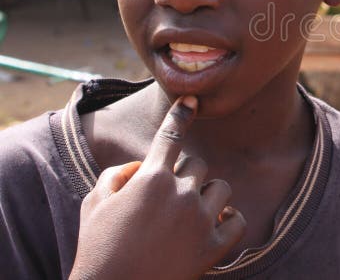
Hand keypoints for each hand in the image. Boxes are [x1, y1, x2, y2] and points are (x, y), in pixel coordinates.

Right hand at [70, 96, 245, 279]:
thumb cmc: (97, 249)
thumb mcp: (93, 204)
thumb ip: (117, 175)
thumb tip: (142, 167)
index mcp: (151, 178)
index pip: (171, 135)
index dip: (181, 113)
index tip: (192, 99)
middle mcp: (181, 194)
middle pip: (197, 165)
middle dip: (184, 177)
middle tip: (165, 202)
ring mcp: (200, 220)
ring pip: (221, 188)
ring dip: (207, 197)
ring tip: (188, 217)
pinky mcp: (214, 247)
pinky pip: (237, 221)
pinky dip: (229, 222)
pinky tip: (215, 226)